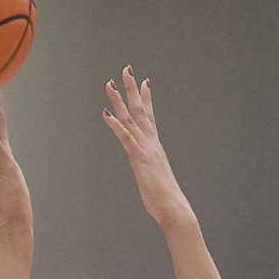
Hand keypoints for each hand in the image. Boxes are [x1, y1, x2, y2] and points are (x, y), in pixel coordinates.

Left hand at [102, 66, 194, 230]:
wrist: (173, 207)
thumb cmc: (165, 198)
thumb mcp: (155, 178)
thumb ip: (151, 170)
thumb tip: (151, 171)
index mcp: (154, 146)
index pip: (149, 116)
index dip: (145, 98)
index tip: (143, 81)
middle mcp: (151, 143)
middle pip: (140, 110)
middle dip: (132, 89)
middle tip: (126, 70)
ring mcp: (145, 149)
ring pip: (131, 119)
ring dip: (119, 100)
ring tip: (110, 84)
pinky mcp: (139, 158)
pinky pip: (125, 138)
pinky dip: (115, 125)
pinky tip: (106, 113)